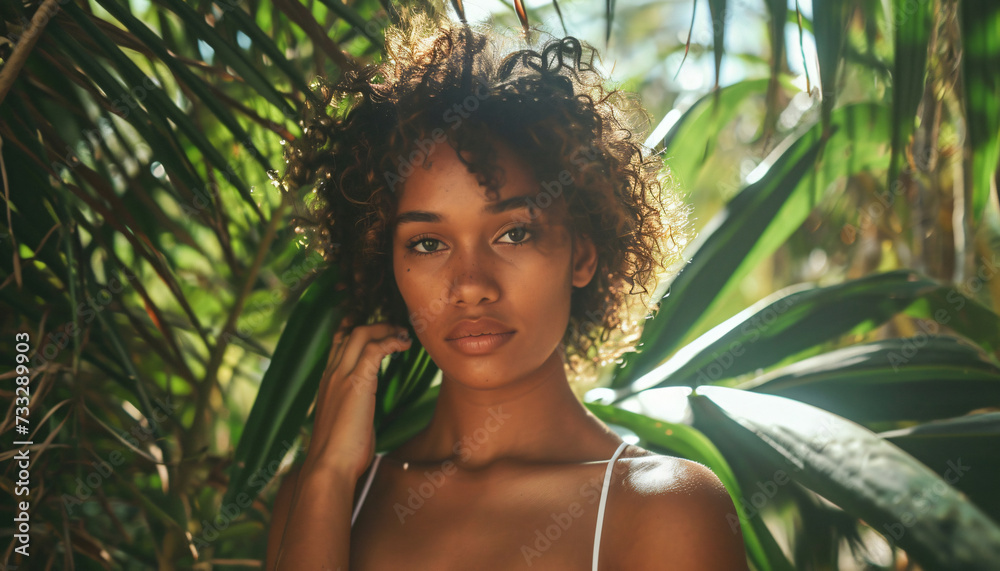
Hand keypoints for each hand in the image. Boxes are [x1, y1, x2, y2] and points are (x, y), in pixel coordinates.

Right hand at [301, 319, 411, 481]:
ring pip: (361, 335)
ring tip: (403, 335)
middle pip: (350, 333)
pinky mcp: (356, 382)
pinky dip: (391, 341)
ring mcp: (341, 377)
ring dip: (386, 330)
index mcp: (327, 383)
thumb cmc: (340, 453)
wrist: (329, 466)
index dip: (358, 333)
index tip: (378, 332)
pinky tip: (404, 344)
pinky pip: (374, 349)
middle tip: (396, 330)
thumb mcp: (345, 424)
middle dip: (376, 326)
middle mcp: (331, 375)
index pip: (338, 345)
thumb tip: (364, 416)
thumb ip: (353, 411)